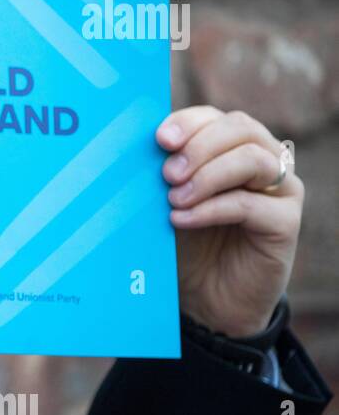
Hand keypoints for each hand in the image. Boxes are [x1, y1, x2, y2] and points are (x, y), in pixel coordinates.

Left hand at [158, 106, 302, 336]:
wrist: (204, 298)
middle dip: (199, 146)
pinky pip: (253, 204)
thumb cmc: (183, 243)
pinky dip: (213, 208)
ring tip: (174, 199)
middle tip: (166, 174)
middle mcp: (261, 162)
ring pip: (253, 159)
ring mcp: (279, 191)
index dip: (189, 122)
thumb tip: (129, 149)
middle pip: (240, 128)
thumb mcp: (163, 203)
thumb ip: (158, 175)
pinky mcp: (285, 223)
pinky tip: (182, 219)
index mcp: (230, 148)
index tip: (160, 139)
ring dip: (208, 175)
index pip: (216, 117)